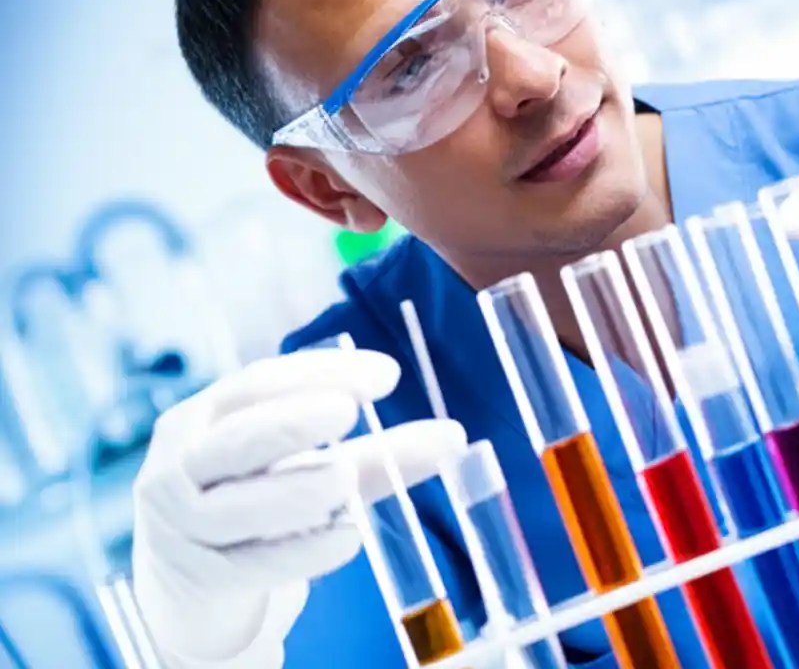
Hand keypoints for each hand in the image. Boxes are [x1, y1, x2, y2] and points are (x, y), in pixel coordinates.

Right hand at [132, 348, 466, 667]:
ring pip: (237, 502)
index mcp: (205, 418)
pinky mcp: (200, 577)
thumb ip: (376, 454)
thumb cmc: (257, 508)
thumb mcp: (311, 471)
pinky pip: (253, 561)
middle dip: (294, 421)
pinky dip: (303, 550)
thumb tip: (454, 438)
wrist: (194, 589)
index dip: (320, 373)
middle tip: (350, 411)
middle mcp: (181, 463)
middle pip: (238, 437)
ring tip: (346, 478)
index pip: (258, 384)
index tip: (385, 374)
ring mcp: (182, 523)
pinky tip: (347, 538)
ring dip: (297, 487)